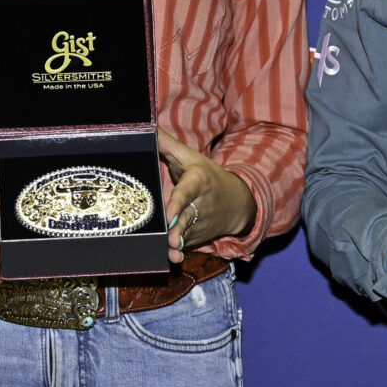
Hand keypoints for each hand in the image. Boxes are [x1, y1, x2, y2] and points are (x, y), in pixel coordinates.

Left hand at [158, 130, 253, 263]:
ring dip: (177, 246)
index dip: (176, 204)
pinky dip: (178, 252)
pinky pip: (187, 244)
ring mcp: (201, 224)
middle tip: (169, 241)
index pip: (185, 193)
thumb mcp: (192, 158)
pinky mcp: (200, 237)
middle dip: (177, 231)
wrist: (239, 202)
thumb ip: (168, 144)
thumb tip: (147, 126)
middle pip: (185, 219)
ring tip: (170, 256)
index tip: (168, 215)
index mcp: (198, 182)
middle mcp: (201, 204)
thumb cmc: (209, 176)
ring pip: (186, 236)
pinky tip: (171, 259)